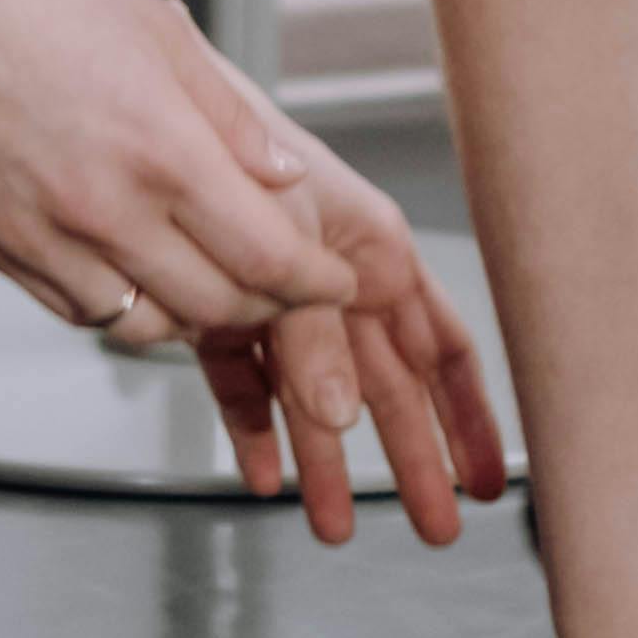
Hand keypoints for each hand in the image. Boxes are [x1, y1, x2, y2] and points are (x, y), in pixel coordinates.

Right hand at [0, 0, 365, 403]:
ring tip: (213, 282)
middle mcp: (106, 208)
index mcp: (161, 148)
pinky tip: (134, 271)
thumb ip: (230, 117)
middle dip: (270, 307)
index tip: (336, 284)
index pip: (270, 257)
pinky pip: (78, 311)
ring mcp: (46, 238)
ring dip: (195, 315)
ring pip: (149, 326)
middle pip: (218, 306)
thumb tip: (283, 177)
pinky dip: (121, 307)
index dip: (318, 284)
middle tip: (286, 288)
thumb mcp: (157, 31)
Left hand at [177, 115, 511, 546]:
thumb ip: (314, 331)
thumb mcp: (290, 240)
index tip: (487, 476)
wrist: (150, 109)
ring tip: (331, 526)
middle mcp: (333, 277)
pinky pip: (247, 382)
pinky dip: (253, 429)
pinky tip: (260, 474)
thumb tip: (341, 415)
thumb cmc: (233, 145)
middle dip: (412, 461)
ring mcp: (278, 298)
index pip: (440, 346)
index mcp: (372, 250)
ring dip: (325, 463)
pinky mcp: (221, 311)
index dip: (468, 415)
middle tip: (433, 528)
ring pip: (315, 397)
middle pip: (386, 385)